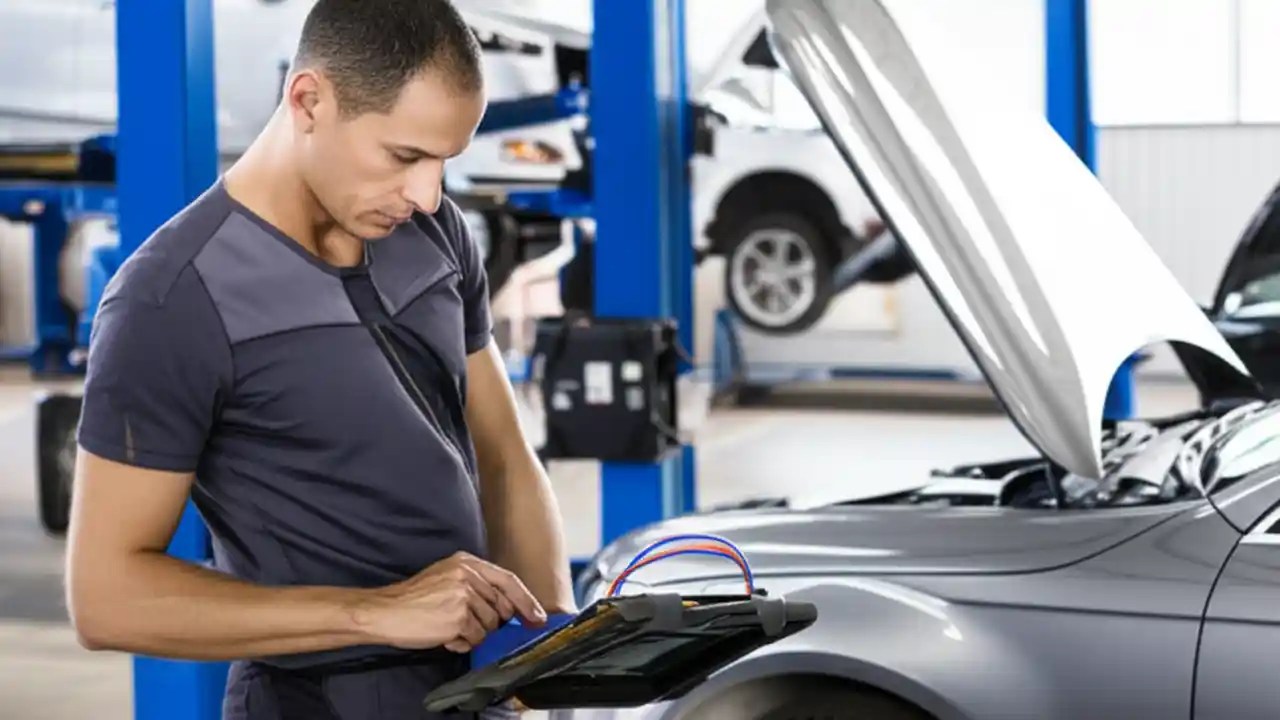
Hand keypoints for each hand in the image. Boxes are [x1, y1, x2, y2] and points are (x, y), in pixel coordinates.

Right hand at [354, 551, 545, 652]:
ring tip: (448, 627)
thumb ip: (476, 586)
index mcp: (467, 562)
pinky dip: (461, 643)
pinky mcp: (458, 616)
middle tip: (466, 624)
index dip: (527, 600)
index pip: (508, 580)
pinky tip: (444, 636)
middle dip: (490, 622)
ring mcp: (464, 595)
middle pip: (502, 607)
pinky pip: (474, 638)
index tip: (538, 617)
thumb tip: (507, 608)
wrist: (386, 611)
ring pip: (489, 626)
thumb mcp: (447, 578)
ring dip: (472, 634)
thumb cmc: (414, 599)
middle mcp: (468, 575)